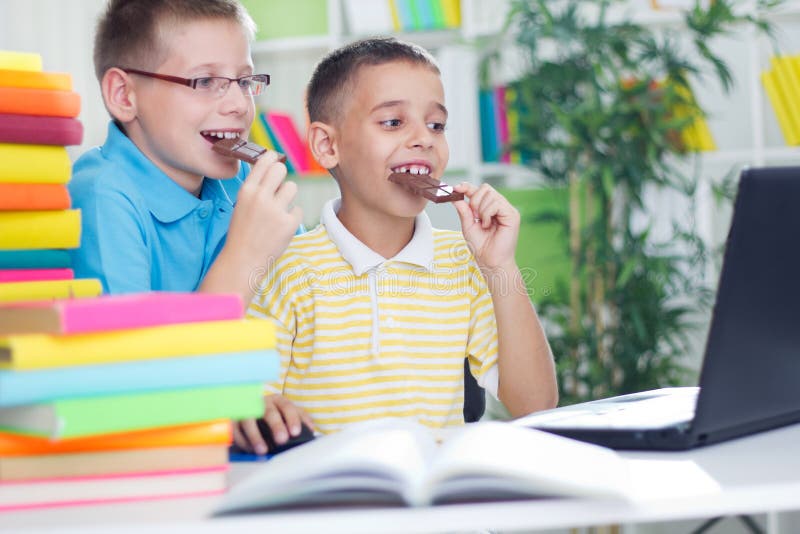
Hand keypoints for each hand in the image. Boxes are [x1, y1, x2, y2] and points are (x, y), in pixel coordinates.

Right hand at [224, 152, 302, 272]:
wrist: (242, 260)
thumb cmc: (242, 232)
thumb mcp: (242, 204)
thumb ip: (257, 188)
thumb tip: (275, 168)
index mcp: (247, 190)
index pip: (264, 162)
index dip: (272, 159)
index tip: (275, 159)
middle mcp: (261, 197)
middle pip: (281, 169)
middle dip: (282, 175)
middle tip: (279, 187)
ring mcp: (275, 210)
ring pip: (292, 187)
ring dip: (288, 197)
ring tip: (278, 211)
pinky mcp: (289, 223)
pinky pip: (298, 210)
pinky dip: (292, 218)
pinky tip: (281, 227)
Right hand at [232, 394, 313, 454]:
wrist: (247, 409)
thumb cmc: (273, 415)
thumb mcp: (288, 413)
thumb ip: (300, 419)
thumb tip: (311, 430)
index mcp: (277, 400)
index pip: (287, 407)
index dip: (292, 419)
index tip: (296, 432)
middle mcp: (261, 402)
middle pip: (269, 412)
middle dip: (276, 426)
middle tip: (282, 440)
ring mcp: (246, 410)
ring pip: (249, 421)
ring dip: (256, 436)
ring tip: (263, 450)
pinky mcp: (233, 420)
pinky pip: (236, 431)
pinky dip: (244, 441)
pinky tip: (251, 450)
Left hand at [452, 183, 519, 269]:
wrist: (490, 261)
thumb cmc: (481, 247)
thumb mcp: (468, 226)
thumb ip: (464, 210)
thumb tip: (455, 196)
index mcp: (490, 208)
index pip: (480, 190)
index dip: (467, 186)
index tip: (456, 188)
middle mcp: (500, 206)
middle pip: (485, 188)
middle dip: (474, 200)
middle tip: (474, 217)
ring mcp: (507, 210)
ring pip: (490, 195)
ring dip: (481, 210)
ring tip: (483, 224)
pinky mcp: (512, 214)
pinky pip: (496, 203)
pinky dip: (487, 213)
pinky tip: (488, 225)